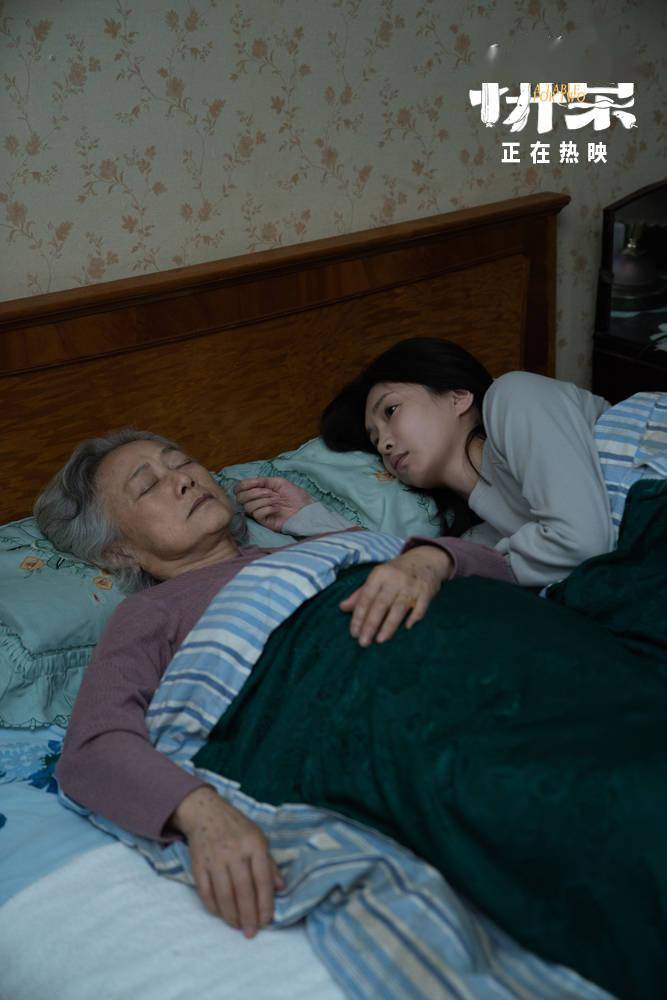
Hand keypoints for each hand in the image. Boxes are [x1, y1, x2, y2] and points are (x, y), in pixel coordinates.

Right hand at [170, 786, 283, 937]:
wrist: (205, 812)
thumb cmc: (237, 827)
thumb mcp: (258, 838)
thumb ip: (269, 863)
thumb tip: (280, 888)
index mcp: (254, 844)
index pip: (262, 878)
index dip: (265, 902)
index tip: (267, 920)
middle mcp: (234, 851)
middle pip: (243, 890)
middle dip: (248, 915)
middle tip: (251, 932)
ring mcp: (214, 859)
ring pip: (224, 895)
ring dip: (231, 915)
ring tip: (237, 926)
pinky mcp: (198, 865)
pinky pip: (205, 892)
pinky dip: (213, 907)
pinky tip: (221, 915)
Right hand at [234, 476, 314, 531]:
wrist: (306, 510)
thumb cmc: (296, 496)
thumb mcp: (280, 482)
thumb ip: (264, 480)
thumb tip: (251, 481)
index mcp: (259, 490)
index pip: (240, 489)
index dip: (242, 485)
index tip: (252, 483)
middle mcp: (257, 501)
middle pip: (240, 498)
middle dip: (254, 493)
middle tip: (269, 492)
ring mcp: (260, 512)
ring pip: (248, 506)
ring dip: (263, 500)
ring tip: (276, 500)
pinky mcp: (264, 521)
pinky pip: (257, 514)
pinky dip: (266, 509)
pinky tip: (277, 509)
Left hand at [340, 546, 452, 646]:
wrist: (426, 559)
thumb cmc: (396, 571)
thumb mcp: (377, 577)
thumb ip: (360, 593)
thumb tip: (342, 607)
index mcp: (380, 574)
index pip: (366, 598)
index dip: (359, 616)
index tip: (354, 633)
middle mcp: (395, 579)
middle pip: (380, 605)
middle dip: (371, 625)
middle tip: (363, 642)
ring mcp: (411, 586)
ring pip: (399, 608)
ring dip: (389, 625)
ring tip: (380, 640)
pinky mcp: (426, 592)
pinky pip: (420, 607)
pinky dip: (414, 617)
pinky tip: (407, 627)